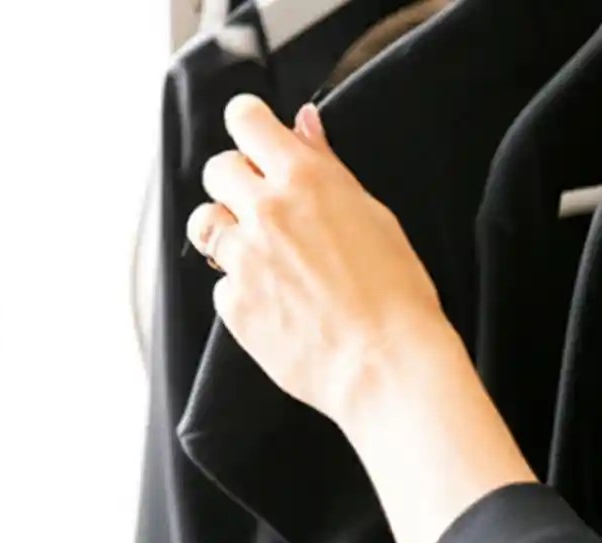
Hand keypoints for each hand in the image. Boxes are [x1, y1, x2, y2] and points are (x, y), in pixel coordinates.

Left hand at [186, 94, 450, 421]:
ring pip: (204, 222)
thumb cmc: (397, 292)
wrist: (384, 363)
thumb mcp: (374, 215)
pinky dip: (242, 286)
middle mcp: (265, 212)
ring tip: (262, 252)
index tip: (255, 134)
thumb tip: (303, 125)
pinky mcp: (232, 305)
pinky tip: (280, 301)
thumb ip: (327, 167)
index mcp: (305, 180)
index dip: (249, 124)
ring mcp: (242, 259)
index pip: (246, 120)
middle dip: (238, 180)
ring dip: (227, 228)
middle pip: (217, 169)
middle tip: (267, 205)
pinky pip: (221, 281)